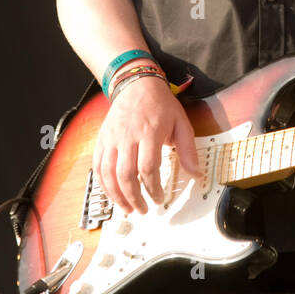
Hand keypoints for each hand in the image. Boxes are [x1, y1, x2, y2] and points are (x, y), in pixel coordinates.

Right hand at [92, 77, 199, 214]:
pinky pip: (97, 166)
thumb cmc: (159, 103)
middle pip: (125, 175)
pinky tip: (111, 194)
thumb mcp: (181, 123)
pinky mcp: (102, 140)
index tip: (159, 198)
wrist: (136, 84)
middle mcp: (127, 137)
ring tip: (127, 208)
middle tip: (142, 209)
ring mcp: (111, 139)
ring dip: (116, 195)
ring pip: (108, 174)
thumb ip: (188, 150)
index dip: (153, 188)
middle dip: (134, 197)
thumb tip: (197, 173)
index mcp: (149, 133)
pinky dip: (103, 184)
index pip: (148, 168)